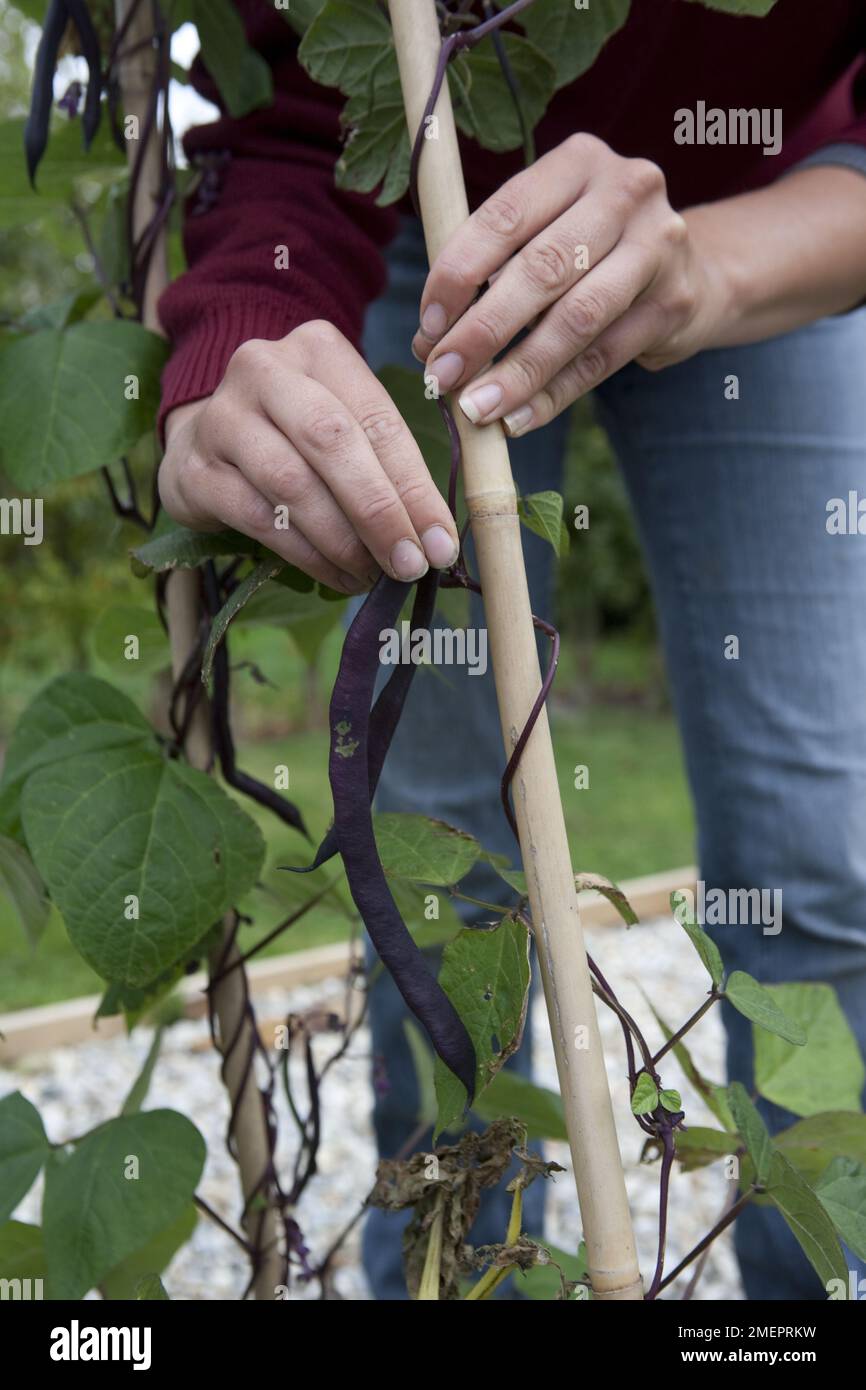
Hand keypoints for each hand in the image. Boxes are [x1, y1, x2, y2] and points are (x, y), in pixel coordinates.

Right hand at [159, 322, 459, 593]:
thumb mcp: (346, 427)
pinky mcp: (195, 469)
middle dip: (379, 512)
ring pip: (293, 484)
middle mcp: (264, 370)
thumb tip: (434, 540)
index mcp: (318, 350)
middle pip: (333, 442)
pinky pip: (259, 518)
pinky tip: (336, 576)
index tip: (441, 544)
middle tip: (409, 565)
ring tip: (372, 575)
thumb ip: (388, 466)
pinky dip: (306, 556)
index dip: (415, 488)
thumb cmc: (296, 436)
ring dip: (342, 541)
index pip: (378, 420)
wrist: (204, 440)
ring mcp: (222, 417)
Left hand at [412, 133, 727, 435]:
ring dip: (518, 372)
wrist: (690, 270)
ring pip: (575, 320)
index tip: (427, 326)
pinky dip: (553, 395)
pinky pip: (601, 359)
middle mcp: (625, 191)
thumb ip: (492, 268)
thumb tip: (429, 339)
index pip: (506, 216)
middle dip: (483, 331)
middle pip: (542, 270)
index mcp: (578, 161)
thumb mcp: (546, 232)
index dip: (459, 274)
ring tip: (476, 409)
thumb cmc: (591, 251)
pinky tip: (517, 419)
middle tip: (442, 376)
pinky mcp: (673, 303)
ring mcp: (658, 246)